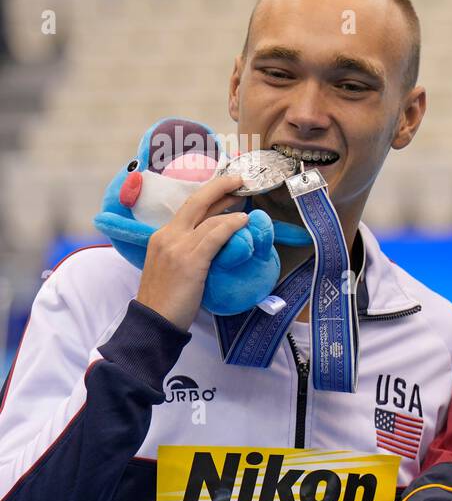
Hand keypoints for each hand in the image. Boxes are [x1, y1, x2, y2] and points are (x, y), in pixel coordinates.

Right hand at [135, 174, 249, 329]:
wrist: (154, 320)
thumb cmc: (166, 298)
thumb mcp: (170, 266)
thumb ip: (185, 250)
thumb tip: (209, 244)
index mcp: (161, 236)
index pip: (188, 208)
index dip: (208, 195)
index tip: (225, 187)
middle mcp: (167, 236)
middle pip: (196, 202)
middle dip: (219, 187)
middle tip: (239, 180)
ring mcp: (177, 247)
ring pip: (209, 219)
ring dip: (231, 209)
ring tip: (247, 204)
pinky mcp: (190, 261)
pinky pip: (215, 236)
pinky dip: (231, 226)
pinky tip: (243, 221)